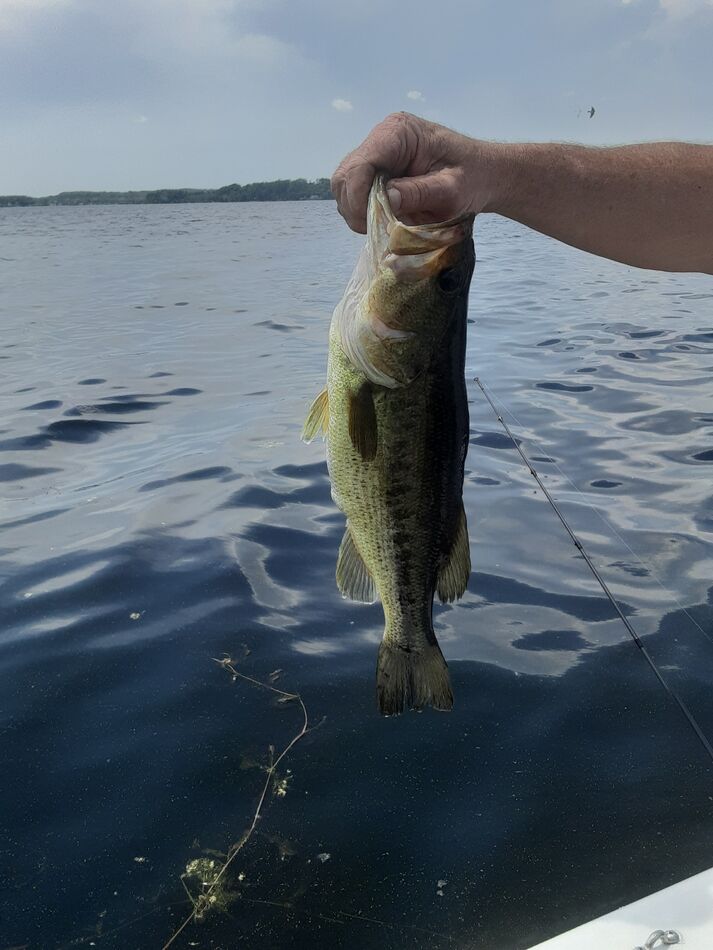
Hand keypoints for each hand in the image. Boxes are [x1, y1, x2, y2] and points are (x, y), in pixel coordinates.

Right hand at [331, 112, 492, 232]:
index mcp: (399, 133)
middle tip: (379, 229)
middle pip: (345, 177)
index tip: (374, 223)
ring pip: (344, 189)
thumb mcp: (451, 190)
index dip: (359, 197)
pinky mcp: (375, 173)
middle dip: (356, 208)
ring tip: (385, 225)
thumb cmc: (472, 178)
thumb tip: (386, 200)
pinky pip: (353, 196)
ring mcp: (376, 155)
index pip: (360, 164)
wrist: (481, 175)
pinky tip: (386, 219)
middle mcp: (381, 139)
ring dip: (358, 213)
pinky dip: (362, 213)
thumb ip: (419, 193)